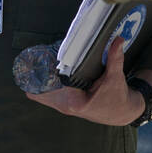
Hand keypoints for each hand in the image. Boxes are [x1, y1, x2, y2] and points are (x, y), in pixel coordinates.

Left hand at [24, 36, 144, 125]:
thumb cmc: (118, 98)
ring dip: (38, 84)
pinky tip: (36, 80)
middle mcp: (67, 106)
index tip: (40, 60)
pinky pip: (48, 98)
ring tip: (29, 68)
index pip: (55, 84)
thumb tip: (117, 40)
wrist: (122, 112)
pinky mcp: (66, 106)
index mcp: (76, 101)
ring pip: (44, 96)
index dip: (47, 72)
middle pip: (44, 90)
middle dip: (37, 77)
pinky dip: (42, 89)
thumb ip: (115, 58)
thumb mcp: (115, 77)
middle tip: (30, 62)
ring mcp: (65, 107)